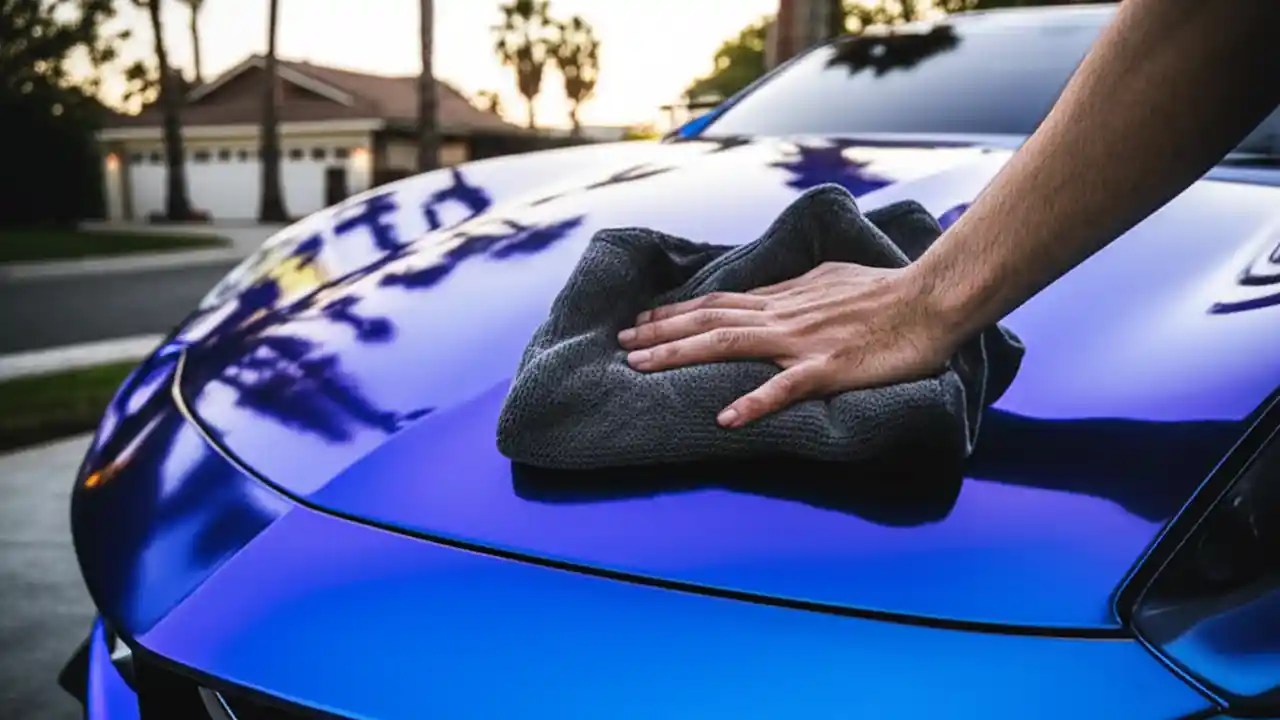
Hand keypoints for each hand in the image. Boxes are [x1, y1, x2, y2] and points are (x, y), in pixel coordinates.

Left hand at [616, 262, 959, 427]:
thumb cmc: (885, 290)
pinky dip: (753, 402)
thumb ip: (793, 292)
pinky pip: (784, 387)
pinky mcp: (828, 368)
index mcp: (783, 298)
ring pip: (728, 344)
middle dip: (659, 332)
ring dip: (680, 355)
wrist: (930, 299)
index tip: (640, 320)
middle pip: (708, 320)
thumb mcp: (828, 280)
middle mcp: (782, 315)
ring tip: (641, 368)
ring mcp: (802, 341)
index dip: (675, 312)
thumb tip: (766, 295)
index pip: (716, 302)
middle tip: (621, 343)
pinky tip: (725, 419)